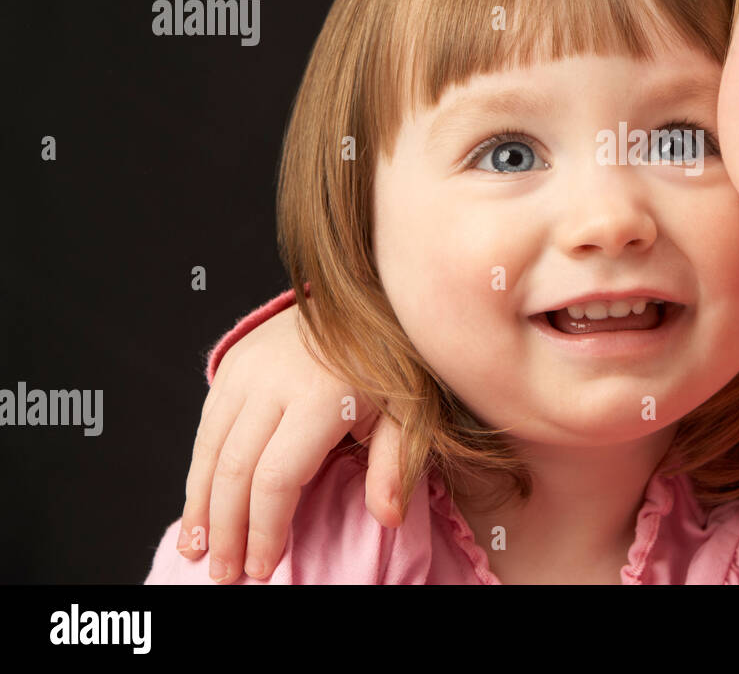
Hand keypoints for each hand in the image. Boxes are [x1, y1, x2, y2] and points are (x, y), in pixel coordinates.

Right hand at [175, 303, 404, 582]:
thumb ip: (395, 465)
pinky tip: (200, 502)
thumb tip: (387, 518)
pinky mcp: (235, 361)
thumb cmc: (396, 362)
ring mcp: (248, 367)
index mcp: (321, 394)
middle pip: (234, 469)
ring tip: (197, 549)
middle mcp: (275, 379)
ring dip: (199, 503)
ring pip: (210, 447)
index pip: (275, 477)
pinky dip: (201, 467)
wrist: (372, 295)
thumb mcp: (410, 411)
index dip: (264, 529)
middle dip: (225, 529)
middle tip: (222, 574)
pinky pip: (209, 423)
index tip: (264, 567)